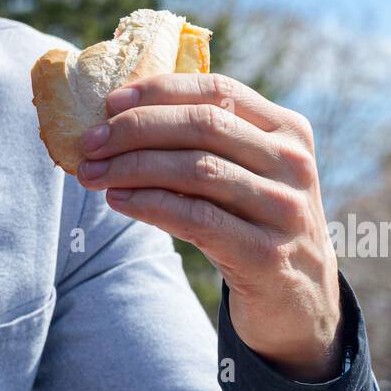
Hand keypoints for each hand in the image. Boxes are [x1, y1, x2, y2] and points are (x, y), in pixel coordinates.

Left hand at [76, 73, 341, 381]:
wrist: (300, 300)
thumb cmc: (257, 225)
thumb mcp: (250, 173)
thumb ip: (210, 142)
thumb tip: (120, 115)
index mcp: (290, 131)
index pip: (219, 90)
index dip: (160, 91)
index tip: (110, 102)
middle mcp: (293, 164)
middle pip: (204, 126)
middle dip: (136, 129)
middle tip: (89, 142)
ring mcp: (284, 210)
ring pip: (198, 170)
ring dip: (133, 167)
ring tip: (92, 174)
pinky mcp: (266, 255)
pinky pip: (198, 219)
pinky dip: (151, 205)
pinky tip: (119, 201)